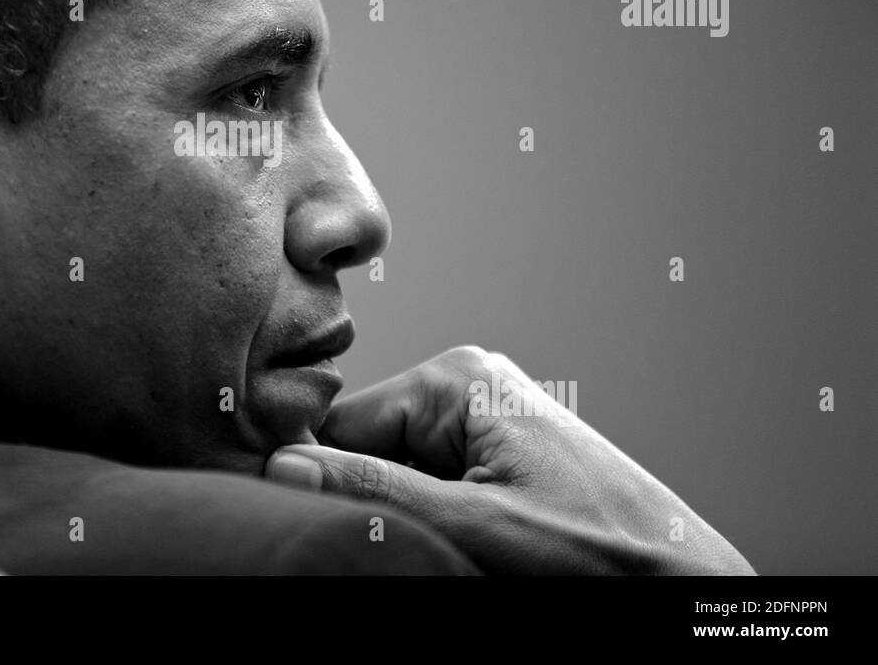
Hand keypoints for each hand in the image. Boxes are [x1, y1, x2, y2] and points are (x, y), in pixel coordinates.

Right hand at [264, 345, 754, 574]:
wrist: (684, 585)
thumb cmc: (603, 554)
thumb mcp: (474, 528)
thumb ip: (375, 493)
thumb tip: (280, 465)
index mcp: (456, 379)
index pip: (339, 422)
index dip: (316, 476)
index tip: (297, 521)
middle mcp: (466, 389)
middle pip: (367, 450)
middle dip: (372, 504)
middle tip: (412, 548)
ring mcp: (483, 425)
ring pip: (397, 477)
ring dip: (404, 520)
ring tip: (450, 553)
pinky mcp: (498, 462)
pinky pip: (432, 490)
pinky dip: (432, 526)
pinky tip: (463, 553)